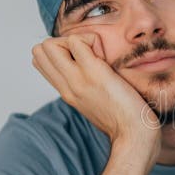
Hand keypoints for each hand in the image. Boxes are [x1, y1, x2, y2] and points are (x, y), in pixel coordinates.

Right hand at [31, 34, 160, 155]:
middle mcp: (66, 86)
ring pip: (50, 44)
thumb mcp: (97, 104)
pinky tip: (106, 56)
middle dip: (62, 43)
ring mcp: (77, 79)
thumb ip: (87, 88)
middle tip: (88, 55)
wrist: (134, 135)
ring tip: (97, 56)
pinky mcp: (93, 72)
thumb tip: (89, 72)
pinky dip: (92, 40)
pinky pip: (77, 40)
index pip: (41, 63)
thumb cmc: (124, 121)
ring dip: (75, 41)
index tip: (82, 60)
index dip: (59, 52)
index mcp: (67, 93)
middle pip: (40, 51)